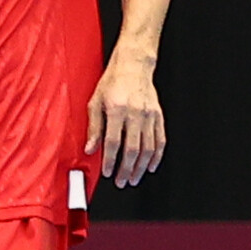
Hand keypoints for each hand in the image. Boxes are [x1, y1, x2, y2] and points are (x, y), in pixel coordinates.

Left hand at [88, 51, 166, 186]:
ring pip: (148, 148)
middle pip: (133, 149)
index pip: (113, 142)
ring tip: (134, 179)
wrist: (133, 66)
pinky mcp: (159, 116)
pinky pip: (160, 140)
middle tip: (121, 182)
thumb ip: (93, 127)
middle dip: (127, 169)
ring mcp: (150, 115)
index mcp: (117, 110)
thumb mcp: (94, 102)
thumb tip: (90, 149)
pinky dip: (157, 156)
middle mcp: (136, 114)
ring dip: (141, 167)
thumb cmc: (111, 83)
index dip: (110, 160)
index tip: (107, 173)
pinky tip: (151, 166)